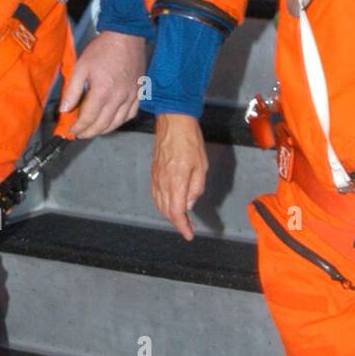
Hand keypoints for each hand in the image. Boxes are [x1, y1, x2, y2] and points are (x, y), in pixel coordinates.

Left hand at [59, 30, 145, 138]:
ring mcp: (131, 96)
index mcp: (103, 91)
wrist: (126, 36)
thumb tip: (64, 109)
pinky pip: (131, 114)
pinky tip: (113, 120)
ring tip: (93, 130)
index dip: (78, 127)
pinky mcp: (139, 92)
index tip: (72, 130)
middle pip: (103, 124)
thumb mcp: (81, 66)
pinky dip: (120, 121)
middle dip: (89, 132)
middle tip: (80, 133)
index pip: (89, 118)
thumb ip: (72, 90)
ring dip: (104, 130)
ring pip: (118, 122)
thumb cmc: (102, 49)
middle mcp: (119, 97)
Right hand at [151, 113, 207, 240]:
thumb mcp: (201, 165)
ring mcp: (155, 177)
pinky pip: (155, 194)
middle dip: (177, 222)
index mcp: (176, 181)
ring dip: (168, 214)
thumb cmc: (190, 141)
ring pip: (158, 203)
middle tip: (188, 227)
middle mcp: (162, 182)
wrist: (173, 121)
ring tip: (180, 218)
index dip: (182, 226)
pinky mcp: (153, 171)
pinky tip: (168, 204)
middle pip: (166, 210)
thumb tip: (188, 205)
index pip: (176, 212)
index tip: (189, 234)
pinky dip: (161, 204)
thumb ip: (195, 188)